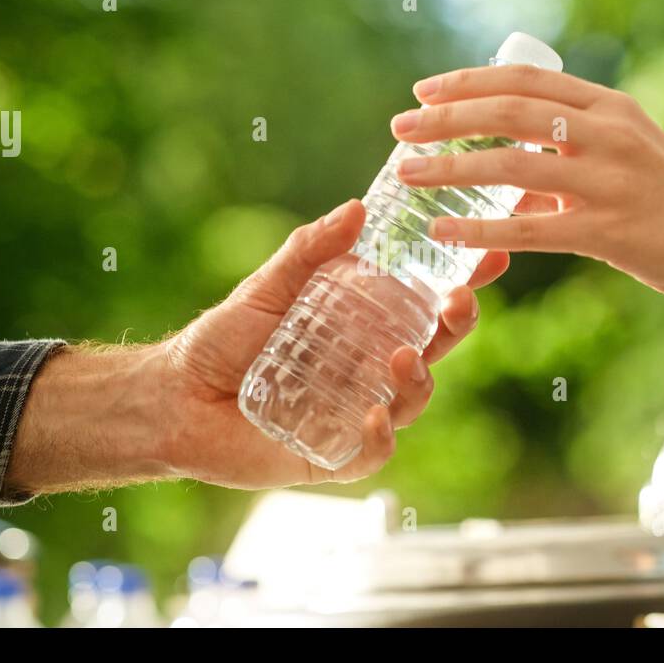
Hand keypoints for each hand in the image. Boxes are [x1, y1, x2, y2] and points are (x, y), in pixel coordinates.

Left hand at [10, 200, 507, 493]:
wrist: (174, 397)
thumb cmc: (222, 340)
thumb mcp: (268, 286)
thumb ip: (310, 250)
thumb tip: (357, 208)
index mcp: (362, 325)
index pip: (424, 303)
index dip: (461, 282)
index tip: (489, 256)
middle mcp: (368, 367)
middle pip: (433, 349)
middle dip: (458, 325)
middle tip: (460, 300)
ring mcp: (354, 410)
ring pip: (411, 401)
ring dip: (418, 380)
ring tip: (401, 357)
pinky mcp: (330, 453)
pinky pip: (372, 453)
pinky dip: (381, 438)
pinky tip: (376, 416)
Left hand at [391, 63, 663, 300]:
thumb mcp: (626, 154)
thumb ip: (569, 151)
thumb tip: (506, 162)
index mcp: (608, 107)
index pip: (524, 80)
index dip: (468, 82)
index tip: (424, 92)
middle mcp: (606, 133)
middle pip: (508, 112)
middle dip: (445, 117)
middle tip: (400, 127)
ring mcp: (607, 181)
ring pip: (510, 165)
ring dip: (449, 167)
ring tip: (405, 173)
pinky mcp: (607, 230)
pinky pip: (529, 229)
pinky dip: (480, 230)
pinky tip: (443, 233)